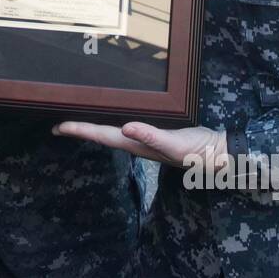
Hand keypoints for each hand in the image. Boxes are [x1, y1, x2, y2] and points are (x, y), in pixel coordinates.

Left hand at [52, 120, 225, 168]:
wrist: (220, 155)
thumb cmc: (198, 151)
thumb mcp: (175, 144)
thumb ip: (152, 137)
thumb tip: (125, 128)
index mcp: (137, 144)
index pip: (102, 135)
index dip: (80, 131)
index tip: (59, 127)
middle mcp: (137, 143)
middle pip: (102, 136)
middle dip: (80, 131)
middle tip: (58, 127)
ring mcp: (145, 141)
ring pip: (112, 134)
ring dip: (94, 129)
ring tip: (77, 124)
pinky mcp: (155, 135)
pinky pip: (127, 129)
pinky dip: (113, 125)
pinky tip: (113, 122)